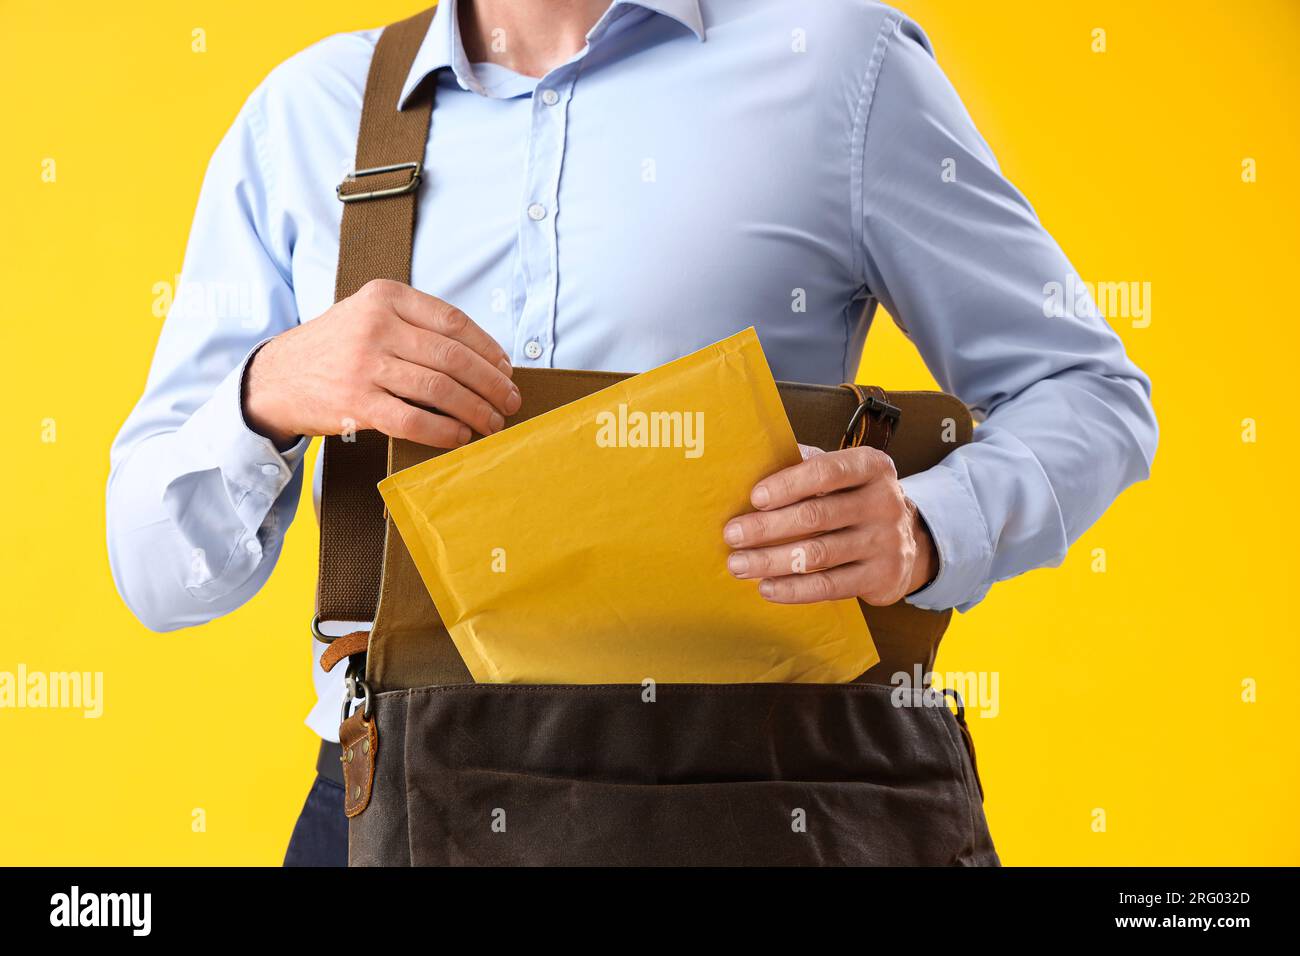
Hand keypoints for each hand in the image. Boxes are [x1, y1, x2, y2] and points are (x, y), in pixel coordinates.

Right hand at [243, 279, 519, 448]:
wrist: (277, 376)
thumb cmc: (336, 347)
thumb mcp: (370, 315)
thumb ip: (416, 325)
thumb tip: (482, 358)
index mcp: (385, 297)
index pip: (453, 322)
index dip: (488, 349)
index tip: (506, 369)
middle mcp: (376, 326)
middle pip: (453, 358)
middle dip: (490, 384)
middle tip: (510, 401)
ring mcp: (365, 364)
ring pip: (439, 389)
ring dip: (475, 410)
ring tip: (492, 423)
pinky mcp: (356, 402)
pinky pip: (414, 420)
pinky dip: (444, 432)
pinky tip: (460, 437)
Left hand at [723, 444, 936, 605]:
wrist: (906, 541)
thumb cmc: (854, 500)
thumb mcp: (841, 475)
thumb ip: (805, 465)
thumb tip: (751, 462)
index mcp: (871, 466)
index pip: (826, 471)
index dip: (788, 484)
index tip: (754, 498)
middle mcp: (884, 502)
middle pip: (816, 516)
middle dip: (767, 527)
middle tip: (732, 535)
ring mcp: (886, 542)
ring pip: (818, 555)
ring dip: (771, 561)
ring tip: (738, 565)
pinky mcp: (881, 577)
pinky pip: (829, 586)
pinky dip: (793, 589)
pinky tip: (766, 587)